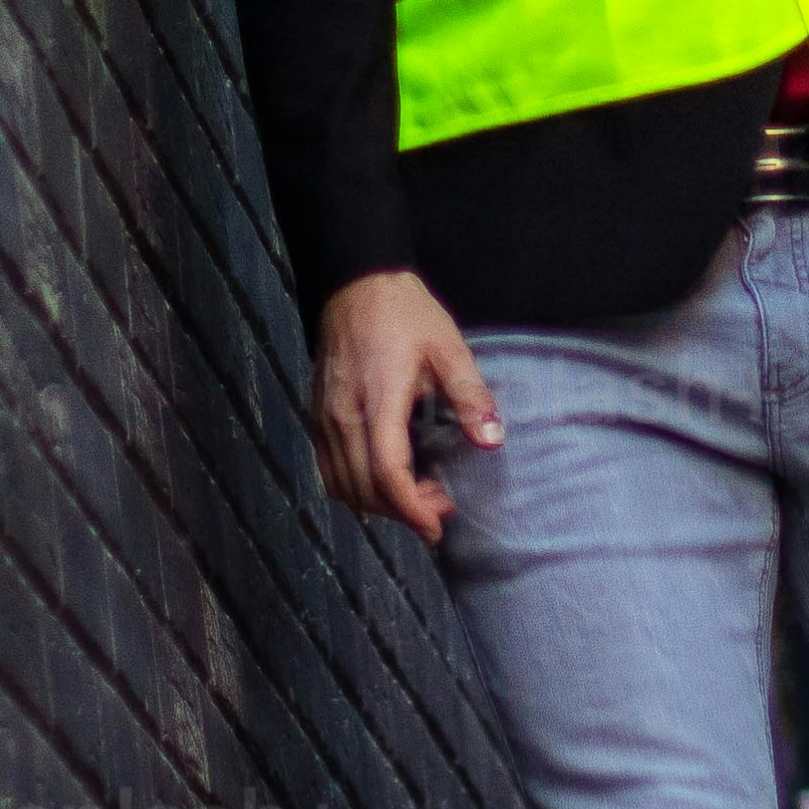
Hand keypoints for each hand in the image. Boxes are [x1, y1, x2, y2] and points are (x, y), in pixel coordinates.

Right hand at [314, 271, 497, 539]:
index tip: (437, 525)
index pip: (387, 474)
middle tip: (439, 505)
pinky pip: (329, 469)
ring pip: (342, 485)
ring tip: (416, 495)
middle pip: (364, 489)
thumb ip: (471, 397)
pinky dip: (355, 487)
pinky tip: (384, 479)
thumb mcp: (449, 348)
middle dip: (402, 511)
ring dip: (378, 503)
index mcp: (377, 400)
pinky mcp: (316, 416)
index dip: (412, 509)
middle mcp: (342, 416)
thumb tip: (492, 441)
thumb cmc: (404, 313)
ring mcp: (323, 418)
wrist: (355, 283)